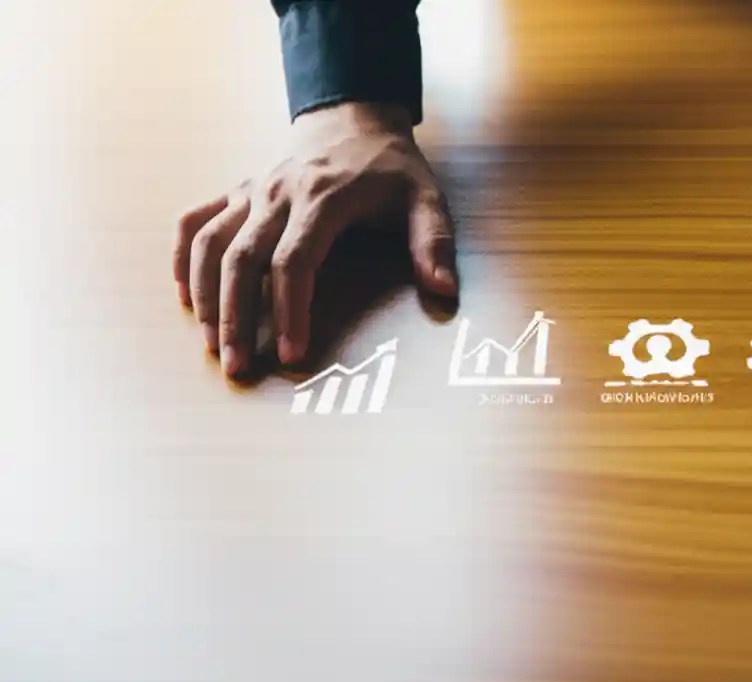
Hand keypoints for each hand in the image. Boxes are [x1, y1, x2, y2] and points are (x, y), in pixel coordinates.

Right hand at [174, 102, 456, 376]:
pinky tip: (186, 295)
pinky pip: (194, 221)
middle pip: (241, 258)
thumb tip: (444, 291)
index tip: (292, 354)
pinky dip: (182, 257)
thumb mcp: (426, 200)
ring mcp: (252, 191)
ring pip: (209, 243)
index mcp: (325, 198)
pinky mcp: (236, 192)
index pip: (294, 260)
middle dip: (236, 317)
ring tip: (211, 344)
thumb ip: (434, 245)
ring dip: (205, 296)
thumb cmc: (392, 171)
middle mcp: (278, 193)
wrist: (355, 120)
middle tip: (238, 367)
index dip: (289, 310)